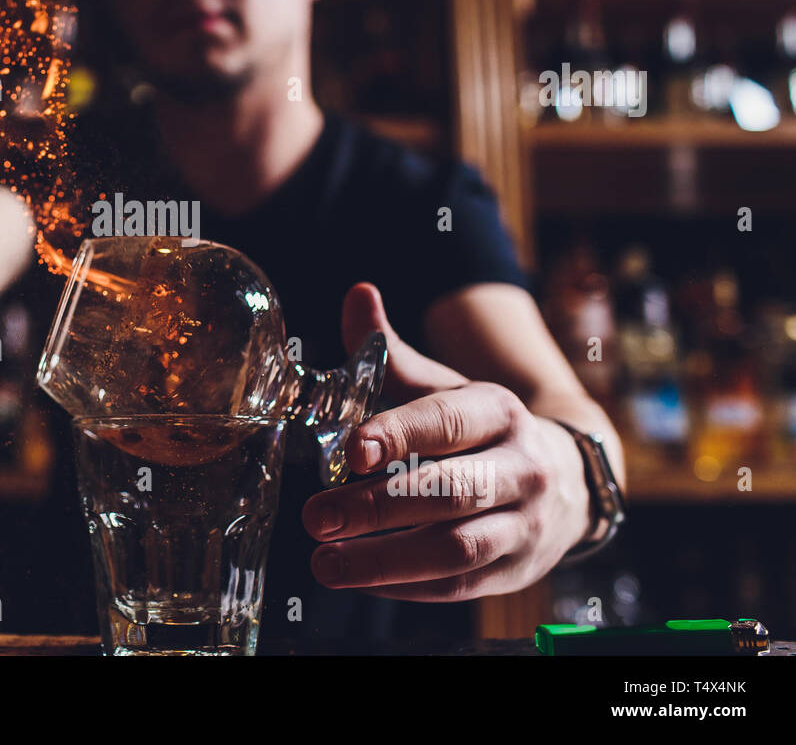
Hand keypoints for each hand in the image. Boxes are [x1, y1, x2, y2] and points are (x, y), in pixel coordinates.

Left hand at [301, 283, 591, 600]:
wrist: (565, 479)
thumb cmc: (481, 429)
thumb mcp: (444, 385)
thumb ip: (390, 350)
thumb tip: (358, 293)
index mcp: (497, 411)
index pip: (446, 422)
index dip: (398, 434)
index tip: (351, 450)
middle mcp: (520, 467)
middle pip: (449, 492)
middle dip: (377, 507)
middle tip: (315, 516)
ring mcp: (524, 524)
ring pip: (456, 549)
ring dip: (385, 560)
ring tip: (324, 561)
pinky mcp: (516, 571)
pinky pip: (458, 585)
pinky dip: (404, 586)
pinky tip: (357, 578)